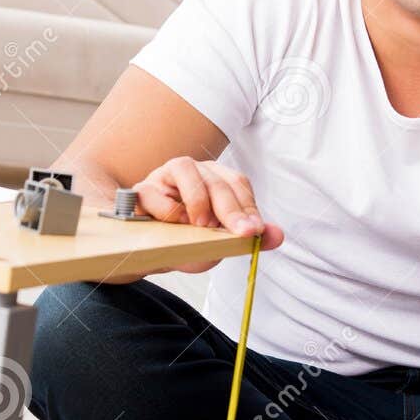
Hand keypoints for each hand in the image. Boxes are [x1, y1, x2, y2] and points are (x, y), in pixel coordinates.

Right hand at [98, 157, 283, 282]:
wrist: (143, 252)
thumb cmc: (183, 242)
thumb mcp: (217, 244)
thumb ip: (247, 238)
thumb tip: (278, 235)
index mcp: (214, 179)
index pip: (237, 184)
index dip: (248, 207)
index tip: (255, 231)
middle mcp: (193, 172)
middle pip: (216, 180)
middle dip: (231, 208)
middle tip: (240, 233)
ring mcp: (165, 176)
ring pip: (185, 168)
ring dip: (198, 199)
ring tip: (202, 225)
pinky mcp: (140, 189)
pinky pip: (154, 191)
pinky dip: (166, 209)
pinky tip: (173, 224)